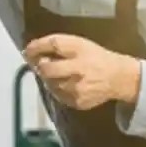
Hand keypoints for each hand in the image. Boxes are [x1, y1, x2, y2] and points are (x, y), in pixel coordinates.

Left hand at [23, 34, 140, 109]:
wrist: (118, 78)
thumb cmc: (95, 57)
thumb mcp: (80, 44)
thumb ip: (57, 45)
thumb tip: (29, 51)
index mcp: (81, 50)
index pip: (54, 45)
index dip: (36, 47)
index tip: (27, 50)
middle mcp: (79, 69)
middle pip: (47, 69)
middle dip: (41, 66)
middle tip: (43, 65)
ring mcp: (78, 88)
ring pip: (50, 83)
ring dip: (48, 78)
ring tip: (60, 74)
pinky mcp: (77, 102)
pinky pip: (57, 95)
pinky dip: (57, 89)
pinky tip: (66, 84)